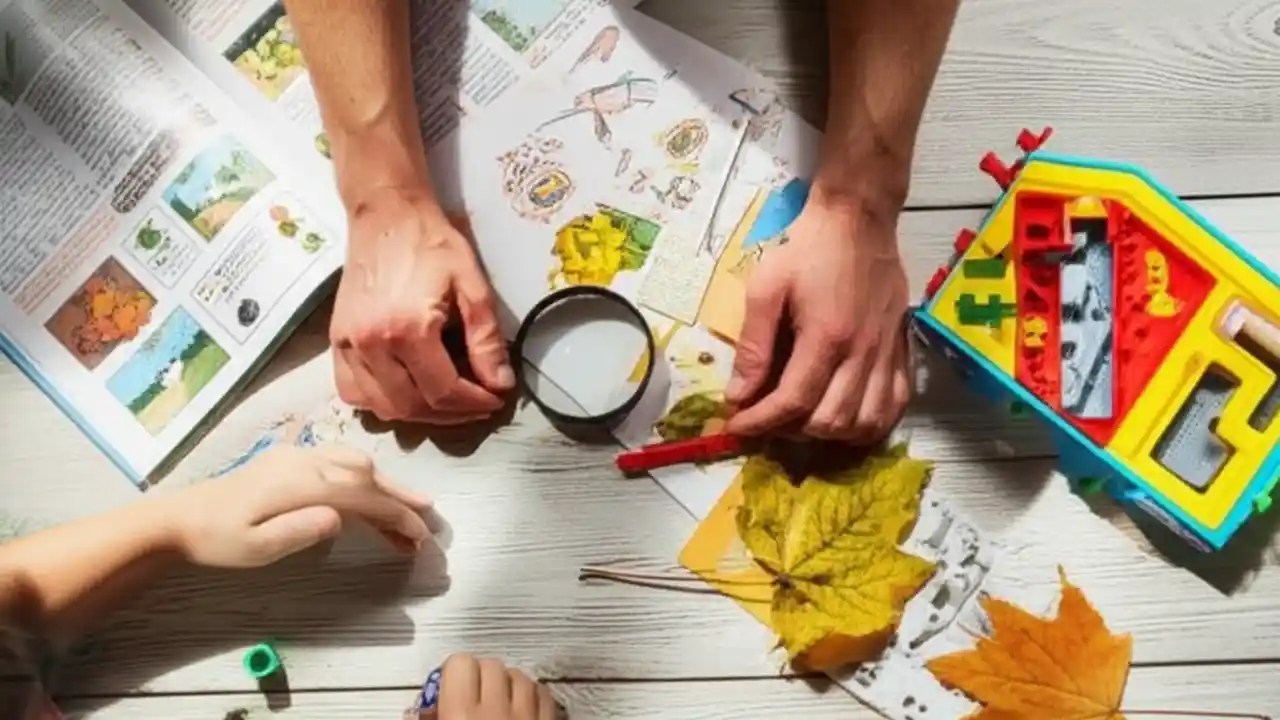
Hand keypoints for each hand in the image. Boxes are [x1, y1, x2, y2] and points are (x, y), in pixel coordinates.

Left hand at [166, 444, 430, 567]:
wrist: (181, 518)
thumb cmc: (218, 540)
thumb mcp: (254, 548)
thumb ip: (298, 532)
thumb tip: (340, 518)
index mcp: (300, 484)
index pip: (362, 496)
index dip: (395, 514)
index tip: (419, 535)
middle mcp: (306, 462)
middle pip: (366, 474)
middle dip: (400, 498)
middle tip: (429, 521)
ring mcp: (300, 456)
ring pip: (356, 463)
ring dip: (387, 485)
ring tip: (413, 506)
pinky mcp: (292, 459)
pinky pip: (342, 461)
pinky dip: (367, 476)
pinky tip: (374, 490)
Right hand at [331, 186, 513, 423]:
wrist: (386, 214)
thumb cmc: (431, 243)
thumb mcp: (472, 286)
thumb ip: (486, 340)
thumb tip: (500, 384)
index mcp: (407, 329)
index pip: (443, 391)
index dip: (474, 403)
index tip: (495, 398)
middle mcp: (370, 343)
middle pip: (412, 406)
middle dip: (451, 413)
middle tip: (477, 403)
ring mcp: (347, 345)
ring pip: (382, 407)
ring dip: (418, 413)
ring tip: (446, 400)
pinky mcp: (335, 341)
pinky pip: (352, 392)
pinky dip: (380, 403)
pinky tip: (405, 391)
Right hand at [437, 654, 561, 719]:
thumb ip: (433, 718)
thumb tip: (427, 708)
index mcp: (461, 716)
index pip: (460, 663)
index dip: (454, 673)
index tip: (451, 687)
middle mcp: (495, 712)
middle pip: (492, 665)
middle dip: (482, 676)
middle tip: (474, 697)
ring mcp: (528, 718)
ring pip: (521, 676)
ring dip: (510, 684)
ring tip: (500, 702)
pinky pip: (545, 695)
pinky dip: (534, 696)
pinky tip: (524, 710)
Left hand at [724, 196, 910, 442]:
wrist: (859, 218)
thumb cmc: (807, 248)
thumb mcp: (766, 287)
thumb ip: (754, 345)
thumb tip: (738, 394)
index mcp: (826, 336)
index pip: (793, 402)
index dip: (760, 422)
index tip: (736, 425)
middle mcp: (862, 352)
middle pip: (829, 421)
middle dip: (790, 430)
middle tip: (767, 416)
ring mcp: (887, 353)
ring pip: (865, 423)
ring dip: (830, 433)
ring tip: (804, 420)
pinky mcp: (902, 349)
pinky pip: (895, 405)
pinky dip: (869, 422)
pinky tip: (846, 416)